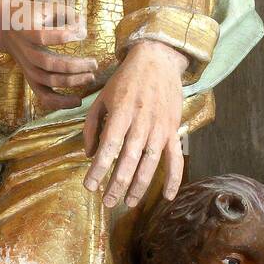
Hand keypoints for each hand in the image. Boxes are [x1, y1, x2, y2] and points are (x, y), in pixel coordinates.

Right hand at [0, 0, 97, 110]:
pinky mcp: (31, 79)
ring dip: (72, 81)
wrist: (5, 27)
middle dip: (74, 66)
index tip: (82, 33)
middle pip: (48, 63)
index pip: (42, 36)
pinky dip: (60, 103)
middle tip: (94, 63)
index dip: (63, 36)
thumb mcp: (45, 6)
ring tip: (91, 77)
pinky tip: (78, 101)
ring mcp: (27, 68)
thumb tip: (83, 27)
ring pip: (48, 80)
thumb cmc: (32, 14)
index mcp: (26, 31)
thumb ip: (66, 13)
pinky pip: (44, 97)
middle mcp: (25, 52)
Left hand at [82, 39, 187, 208]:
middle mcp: (142, 122)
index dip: (98, 169)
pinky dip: (173, 179)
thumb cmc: (125, 80)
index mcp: (121, 112)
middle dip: (116, 184)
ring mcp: (160, 128)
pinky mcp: (174, 130)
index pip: (108, 147)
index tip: (89, 186)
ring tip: (128, 203)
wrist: (158, 60)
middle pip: (128, 160)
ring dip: (139, 186)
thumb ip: (92, 126)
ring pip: (150, 164)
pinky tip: (166, 197)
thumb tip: (88, 155)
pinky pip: (175, 159)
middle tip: (106, 202)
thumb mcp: (101, 98)